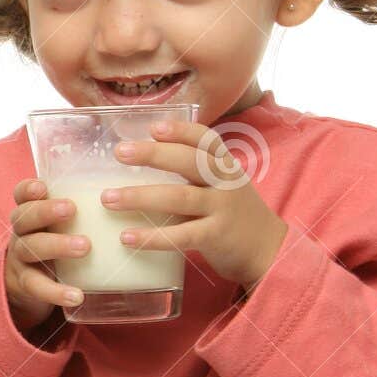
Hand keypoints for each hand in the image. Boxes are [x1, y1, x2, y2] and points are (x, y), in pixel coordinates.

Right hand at [5, 177, 88, 335]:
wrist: (28, 282)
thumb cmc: (55, 242)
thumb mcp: (61, 225)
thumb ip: (86, 211)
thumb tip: (134, 202)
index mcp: (31, 212)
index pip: (21, 194)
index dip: (28, 188)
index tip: (43, 186)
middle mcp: (22, 231)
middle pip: (24, 217)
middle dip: (46, 211)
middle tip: (71, 209)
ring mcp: (21, 257)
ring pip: (31, 247)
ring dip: (56, 245)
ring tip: (84, 247)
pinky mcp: (26, 283)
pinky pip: (37, 286)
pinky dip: (56, 291)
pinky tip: (76, 295)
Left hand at [100, 119, 287, 289]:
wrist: (268, 249)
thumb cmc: (232, 211)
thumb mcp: (220, 183)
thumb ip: (190, 170)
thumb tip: (136, 156)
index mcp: (224, 165)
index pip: (205, 139)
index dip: (181, 130)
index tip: (153, 126)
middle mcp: (225, 183)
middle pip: (190, 162)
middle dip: (153, 155)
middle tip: (119, 152)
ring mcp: (222, 209)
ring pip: (180, 198)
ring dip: (141, 197)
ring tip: (109, 198)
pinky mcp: (216, 237)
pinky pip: (182, 235)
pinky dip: (153, 236)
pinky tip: (127, 237)